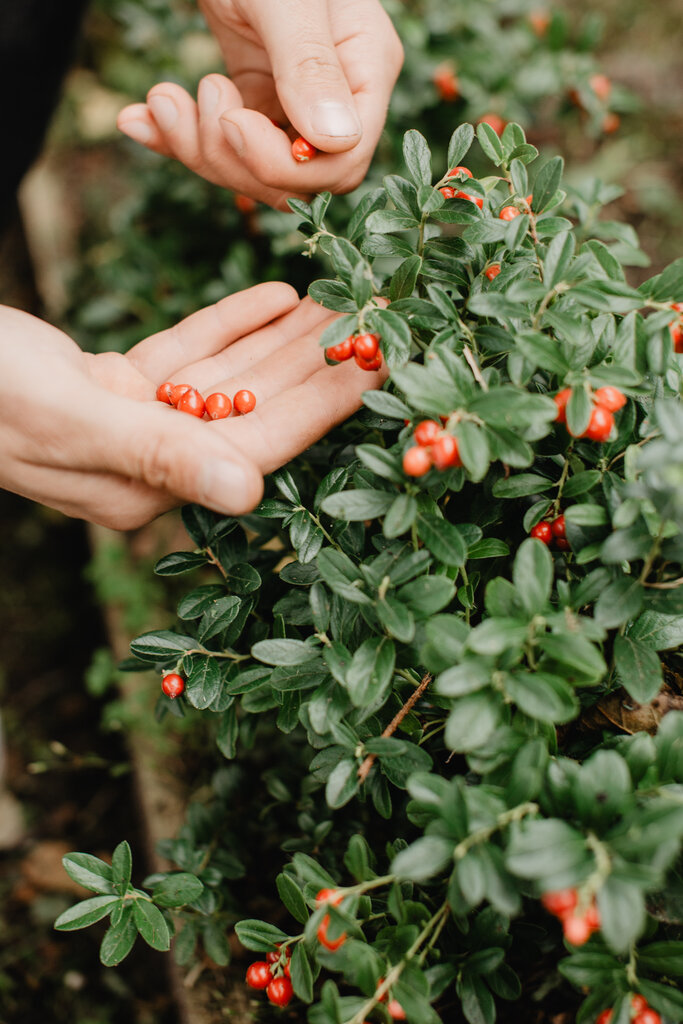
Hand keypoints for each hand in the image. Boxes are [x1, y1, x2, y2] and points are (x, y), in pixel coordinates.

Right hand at [0, 284, 384, 528]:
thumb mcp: (67, 417)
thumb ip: (158, 454)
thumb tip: (249, 495)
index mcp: (144, 483)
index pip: (258, 445)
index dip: (325, 407)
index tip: (381, 369)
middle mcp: (146, 461)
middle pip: (254, 411)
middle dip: (316, 370)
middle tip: (377, 329)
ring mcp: (129, 424)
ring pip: (227, 380)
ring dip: (282, 343)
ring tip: (340, 306)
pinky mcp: (109, 386)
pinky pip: (186, 355)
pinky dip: (228, 327)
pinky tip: (274, 300)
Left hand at [117, 0, 402, 209]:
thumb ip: (311, 65)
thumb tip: (335, 141)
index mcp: (365, 69)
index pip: (343, 161)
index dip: (285, 164)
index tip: (234, 123)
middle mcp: (338, 95)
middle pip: (296, 178)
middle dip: (232, 159)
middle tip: (184, 105)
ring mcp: (295, 97)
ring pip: (254, 169)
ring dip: (196, 147)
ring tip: (161, 100)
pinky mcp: (254, 92)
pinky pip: (222, 140)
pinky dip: (176, 138)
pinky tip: (140, 118)